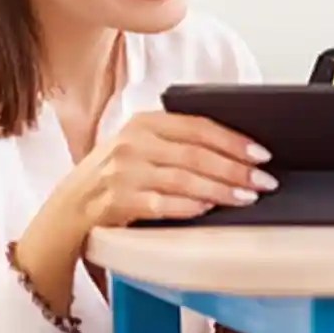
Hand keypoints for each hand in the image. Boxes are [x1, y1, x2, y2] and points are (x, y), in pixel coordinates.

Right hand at [66, 110, 277, 226]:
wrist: (70, 207)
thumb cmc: (114, 175)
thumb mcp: (140, 146)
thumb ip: (177, 142)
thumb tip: (235, 152)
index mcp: (144, 123)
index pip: (198, 127)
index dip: (233, 140)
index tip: (260, 154)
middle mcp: (133, 143)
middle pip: (196, 154)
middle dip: (236, 169)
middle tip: (263, 181)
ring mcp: (124, 172)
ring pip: (184, 179)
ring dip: (221, 190)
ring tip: (246, 198)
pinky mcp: (118, 201)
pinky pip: (162, 204)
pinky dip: (188, 207)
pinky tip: (208, 209)